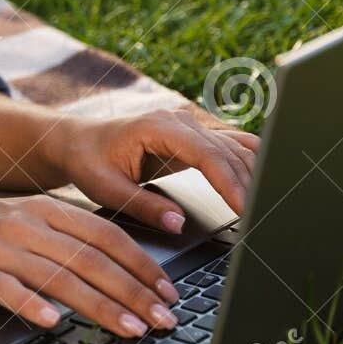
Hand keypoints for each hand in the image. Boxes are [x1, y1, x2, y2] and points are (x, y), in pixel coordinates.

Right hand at [0, 195, 180, 335]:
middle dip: (134, 291)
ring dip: (101, 306)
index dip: (141, 263)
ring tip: (131, 329)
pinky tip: (55, 322)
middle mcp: (25, 225)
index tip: (168, 290)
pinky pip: (9, 290)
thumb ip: (66, 238)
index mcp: (44, 209)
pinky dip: (33, 305)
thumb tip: (120, 268)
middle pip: (90, 258)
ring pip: (60, 277)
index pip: (104, 234)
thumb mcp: (24, 222)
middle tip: (164, 318)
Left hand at [49, 106, 259, 232]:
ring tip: (264, 208)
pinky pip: (231, 146)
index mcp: (158, 127)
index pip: (206, 154)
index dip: (229, 183)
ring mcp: (190, 125)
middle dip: (248, 184)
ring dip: (253, 175)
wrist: (78, 142)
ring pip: (236, 147)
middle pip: (228, 151)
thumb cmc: (89, 162)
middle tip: (263, 218)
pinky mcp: (195, 136)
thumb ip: (143, 206)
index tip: (245, 209)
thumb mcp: (107, 189)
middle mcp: (179, 120)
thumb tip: (178, 223)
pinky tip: (261, 185)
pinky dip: (249, 165)